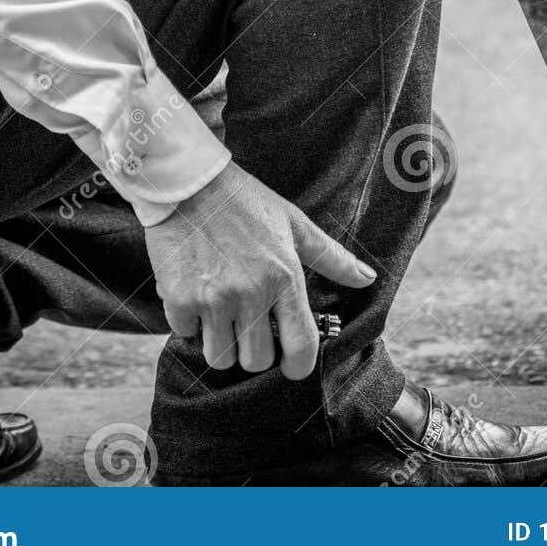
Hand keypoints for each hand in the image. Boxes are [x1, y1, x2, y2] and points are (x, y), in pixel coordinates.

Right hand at [144, 162, 375, 379]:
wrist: (187, 180)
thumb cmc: (243, 201)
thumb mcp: (292, 222)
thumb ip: (331, 257)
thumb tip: (368, 279)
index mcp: (283, 276)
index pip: (300, 347)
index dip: (298, 366)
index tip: (291, 362)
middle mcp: (250, 293)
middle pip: (255, 362)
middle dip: (253, 350)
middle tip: (248, 324)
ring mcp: (212, 298)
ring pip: (220, 358)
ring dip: (220, 341)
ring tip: (221, 311)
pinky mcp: (178, 298)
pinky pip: (185, 335)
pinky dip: (189, 322)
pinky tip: (194, 294)